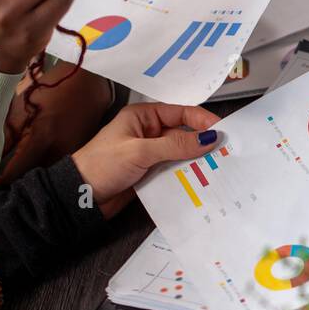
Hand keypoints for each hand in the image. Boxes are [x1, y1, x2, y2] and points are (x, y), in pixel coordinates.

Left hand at [0, 64, 112, 187]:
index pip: (18, 170)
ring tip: (24, 172)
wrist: (89, 83)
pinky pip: (62, 168)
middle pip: (34, 177)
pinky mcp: (82, 154)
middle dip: (20, 180)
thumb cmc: (52, 90)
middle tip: (5, 181)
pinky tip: (42, 163)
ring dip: (36, 175)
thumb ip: (9, 135)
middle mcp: (60, 151)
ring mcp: (74, 155)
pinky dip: (49, 167)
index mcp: (42, 138)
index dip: (3, 182)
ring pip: (49, 174)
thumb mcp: (24, 107)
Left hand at [73, 101, 220, 217]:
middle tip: (226, 153)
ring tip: (220, 169)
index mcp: (144, 117)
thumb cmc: (103, 165)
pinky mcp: (151, 172)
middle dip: (203, 143)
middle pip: (184, 134)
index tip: (223, 132)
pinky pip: (175, 170)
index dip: (202, 120)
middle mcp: (150, 132)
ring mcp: (151, 154)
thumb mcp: (140, 152)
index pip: (180, 113)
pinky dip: (187, 175)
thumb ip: (175, 145)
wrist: (81, 196)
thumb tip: (209, 138)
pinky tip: (202, 181)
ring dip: (197, 161)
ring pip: (182, 154)